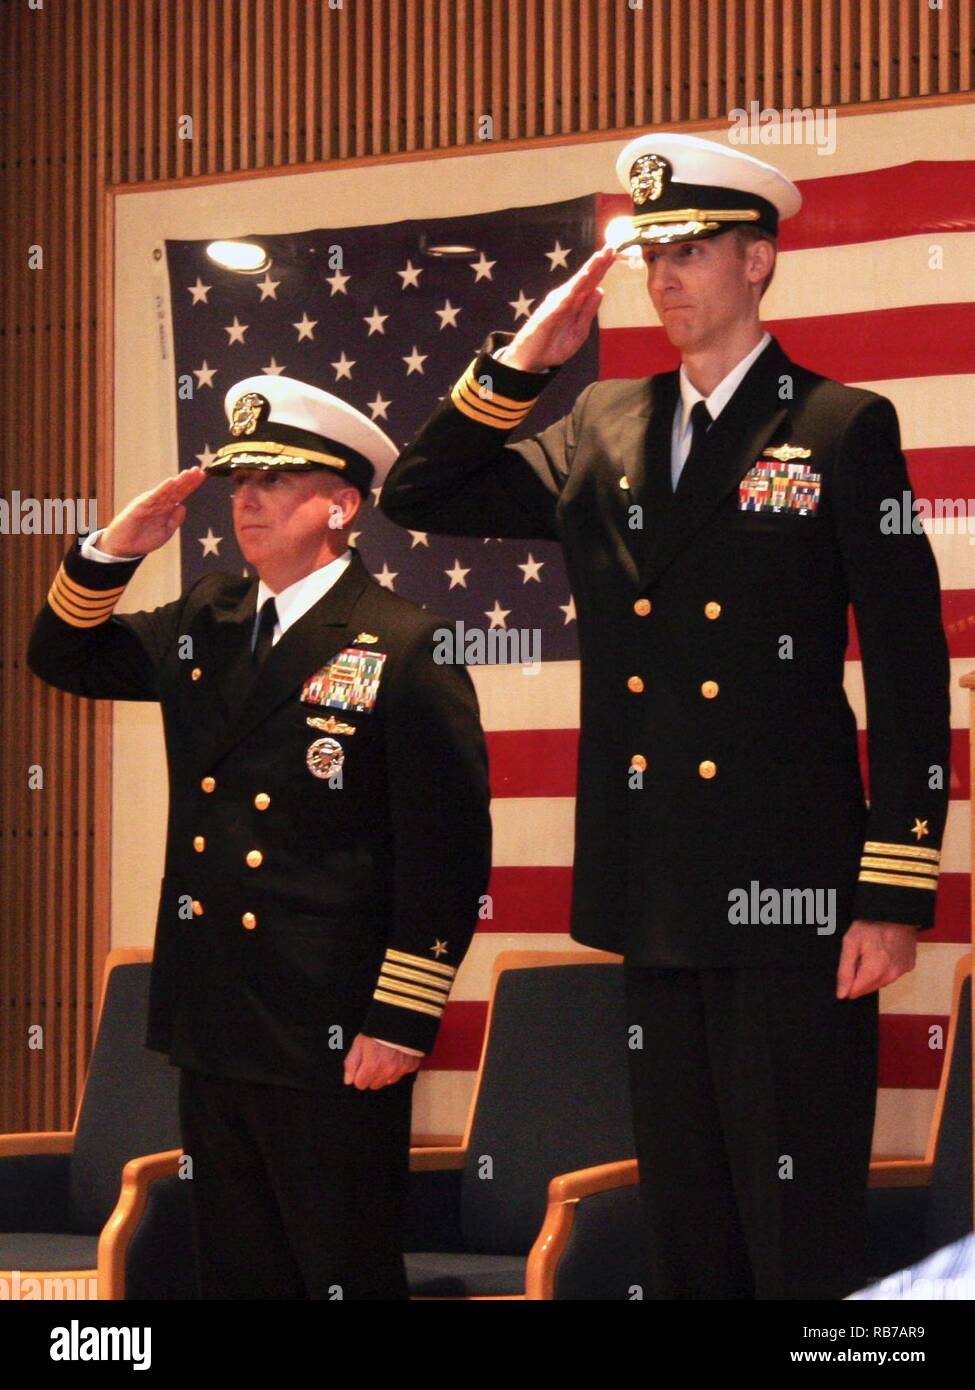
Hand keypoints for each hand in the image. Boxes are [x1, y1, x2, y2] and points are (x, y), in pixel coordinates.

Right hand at [98, 467, 207, 556]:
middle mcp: (158, 502)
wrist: (124, 548)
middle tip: (200, 470)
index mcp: (165, 508)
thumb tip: (184, 506)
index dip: (191, 485)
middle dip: (188, 480)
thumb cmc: (143, 539)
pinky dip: (162, 489)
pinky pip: (154, 496)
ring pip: (167, 490)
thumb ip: (175, 520)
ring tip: (189, 473)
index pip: (181, 493)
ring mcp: (150, 503)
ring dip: (178, 481)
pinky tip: (171, 482)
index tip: (202, 476)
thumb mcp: (165, 531)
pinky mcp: (140, 506)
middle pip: (176, 489)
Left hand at [343, 1033, 422, 1089]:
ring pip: (387, 1081)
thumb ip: (351, 1064)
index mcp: (371, 1066)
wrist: (399, 1020)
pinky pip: (401, 1075)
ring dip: (384, 1074)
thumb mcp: (358, 1044)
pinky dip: (397, 1068)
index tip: (362, 1065)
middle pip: (374, 1085)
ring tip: (384, 1058)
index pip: (360, 1084)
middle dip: (371, 1076)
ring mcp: (400, 1069)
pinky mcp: (410, 1066)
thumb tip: (348, 1081)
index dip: (359, 1075)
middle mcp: (386, 1071)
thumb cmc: (376, 1032)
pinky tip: (395, 1057)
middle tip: (373, 1060)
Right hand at [503, 243, 617, 371]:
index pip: (590, 282)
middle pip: (585, 278)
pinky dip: (575, 287)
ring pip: (576, 284)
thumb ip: (589, 311)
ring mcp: (557, 304)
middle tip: (611, 246)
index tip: (614, 253)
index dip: (602, 268)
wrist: (532, 361)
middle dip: (598, 263)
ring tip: (599, 256)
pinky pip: (565, 298)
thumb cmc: (554, 345)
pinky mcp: (550, 313)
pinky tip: (584, 277)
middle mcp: (566, 299)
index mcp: (574, 303)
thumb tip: (600, 289)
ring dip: (588, 269)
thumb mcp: (579, 331)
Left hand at [836, 920, 917, 998]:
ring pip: (880, 982)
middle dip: (860, 976)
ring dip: (873, 972)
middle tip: (861, 955)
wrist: (896, 912)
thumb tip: (842, 994)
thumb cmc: (871, 925)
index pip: (855, 992)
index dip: (848, 981)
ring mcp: (902, 972)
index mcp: (875, 972)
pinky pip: (892, 974)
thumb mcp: (850, 943)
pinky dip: (886, 967)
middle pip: (867, 988)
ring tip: (873, 951)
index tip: (850, 964)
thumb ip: (845, 971)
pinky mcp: (909, 966)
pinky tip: (884, 952)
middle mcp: (891, 976)